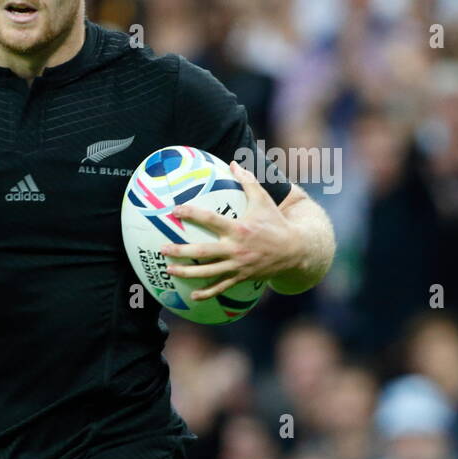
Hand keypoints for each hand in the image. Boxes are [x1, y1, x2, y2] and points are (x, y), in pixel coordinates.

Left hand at [160, 162, 298, 301]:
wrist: (295, 250)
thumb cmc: (275, 222)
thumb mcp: (263, 199)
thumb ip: (247, 181)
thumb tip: (232, 162)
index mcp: (239, 228)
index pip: (210, 219)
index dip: (191, 214)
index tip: (175, 210)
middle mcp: (236, 248)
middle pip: (203, 252)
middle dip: (180, 251)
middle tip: (162, 249)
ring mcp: (238, 265)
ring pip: (208, 272)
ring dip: (187, 273)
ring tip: (169, 270)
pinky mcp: (241, 277)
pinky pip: (221, 287)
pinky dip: (207, 293)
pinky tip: (193, 296)